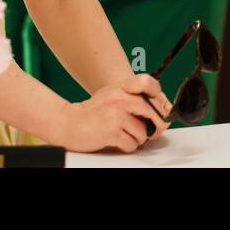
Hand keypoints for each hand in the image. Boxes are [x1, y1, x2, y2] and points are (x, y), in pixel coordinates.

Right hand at [56, 74, 173, 152]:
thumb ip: (134, 97)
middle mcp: (119, 98)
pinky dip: (129, 146)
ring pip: (143, 131)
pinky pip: (132, 144)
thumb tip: (162, 107)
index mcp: (121, 87)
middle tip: (152, 131)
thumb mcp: (113, 95)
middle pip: (151, 111)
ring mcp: (115, 115)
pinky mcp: (111, 132)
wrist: (67, 123)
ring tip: (128, 136)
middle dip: (155, 126)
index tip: (160, 107)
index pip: (147, 83)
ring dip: (139, 139)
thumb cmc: (92, 111)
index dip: (158, 95)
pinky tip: (121, 142)